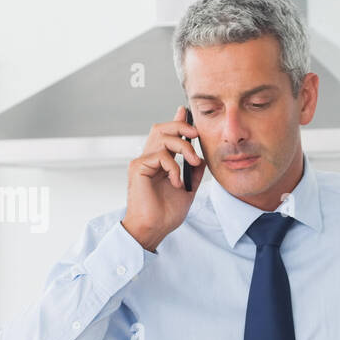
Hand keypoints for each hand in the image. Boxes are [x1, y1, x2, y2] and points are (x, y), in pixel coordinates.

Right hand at [123, 106, 203, 251]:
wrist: (154, 229)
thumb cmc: (166, 213)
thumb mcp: (188, 190)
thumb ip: (193, 173)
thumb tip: (201, 158)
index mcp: (160, 162)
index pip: (167, 135)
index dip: (177, 121)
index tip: (185, 110)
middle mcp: (149, 159)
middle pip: (162, 128)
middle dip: (181, 126)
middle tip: (196, 135)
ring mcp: (142, 162)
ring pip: (162, 137)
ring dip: (183, 147)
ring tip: (193, 163)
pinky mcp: (138, 168)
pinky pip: (159, 155)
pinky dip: (173, 167)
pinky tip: (177, 182)